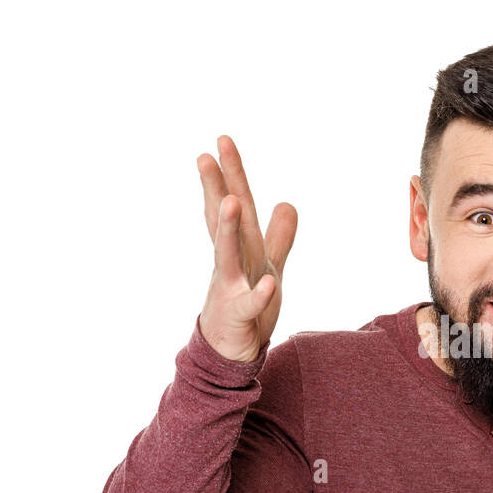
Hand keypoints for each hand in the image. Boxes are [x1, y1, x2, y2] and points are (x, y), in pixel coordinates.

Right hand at [196, 135, 296, 362]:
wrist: (230, 352)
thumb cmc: (246, 307)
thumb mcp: (268, 265)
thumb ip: (279, 236)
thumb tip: (287, 202)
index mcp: (241, 247)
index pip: (236, 204)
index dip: (231, 174)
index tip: (222, 141)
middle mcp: (231, 262)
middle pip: (223, 221)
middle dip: (217, 189)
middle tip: (205, 157)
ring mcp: (231, 287)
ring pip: (228, 255)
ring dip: (229, 229)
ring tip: (232, 201)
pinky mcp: (239, 316)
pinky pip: (249, 305)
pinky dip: (258, 295)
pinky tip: (269, 284)